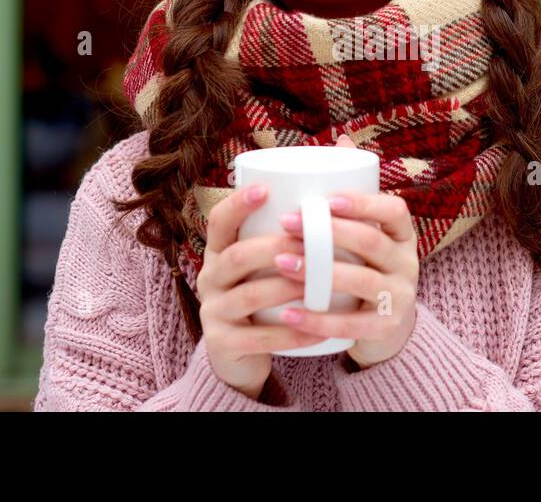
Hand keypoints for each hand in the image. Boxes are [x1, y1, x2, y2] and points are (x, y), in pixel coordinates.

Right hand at [196, 182, 331, 398]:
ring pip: (248, 296)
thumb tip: (331, 183)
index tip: (265, 189)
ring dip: (285, 287)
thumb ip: (286, 236)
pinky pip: (257, 338)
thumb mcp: (265, 267)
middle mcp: (209, 279)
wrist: (242, 357)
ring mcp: (213, 313)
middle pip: (236, 256)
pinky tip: (316, 331)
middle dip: (274, 247)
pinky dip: (290, 335)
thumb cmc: (266, 299)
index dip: (238, 203)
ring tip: (316, 284)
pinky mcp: (222, 345)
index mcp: (219, 253)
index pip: (219, 221)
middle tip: (310, 244)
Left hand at [271, 135, 419, 368]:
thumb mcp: (368, 231)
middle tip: (286, 223)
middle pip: (372, 243)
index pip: (394, 210)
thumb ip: (355, 190)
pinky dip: (318, 321)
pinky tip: (287, 315)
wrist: (385, 327)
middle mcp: (408, 264)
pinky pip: (352, 326)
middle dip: (328, 231)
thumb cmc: (364, 265)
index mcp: (403, 235)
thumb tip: (340, 139)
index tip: (325, 199)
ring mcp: (400, 298)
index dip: (362, 203)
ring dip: (318, 272)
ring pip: (362, 282)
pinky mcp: (385, 329)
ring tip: (281, 263)